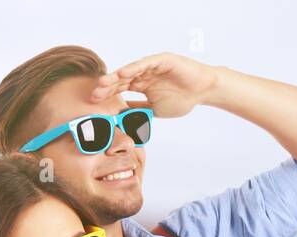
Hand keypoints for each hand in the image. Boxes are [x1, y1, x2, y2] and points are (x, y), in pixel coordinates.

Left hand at [89, 53, 219, 117]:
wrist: (202, 90)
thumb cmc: (182, 99)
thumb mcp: (155, 109)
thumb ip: (138, 110)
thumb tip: (121, 116)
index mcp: (141, 86)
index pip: (120, 89)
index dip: (107, 95)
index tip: (95, 104)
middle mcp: (143, 75)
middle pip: (121, 80)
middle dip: (107, 87)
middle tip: (94, 95)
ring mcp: (151, 67)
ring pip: (129, 71)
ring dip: (116, 77)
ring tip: (103, 83)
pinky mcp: (161, 61)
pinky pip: (145, 64)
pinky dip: (134, 68)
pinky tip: (123, 73)